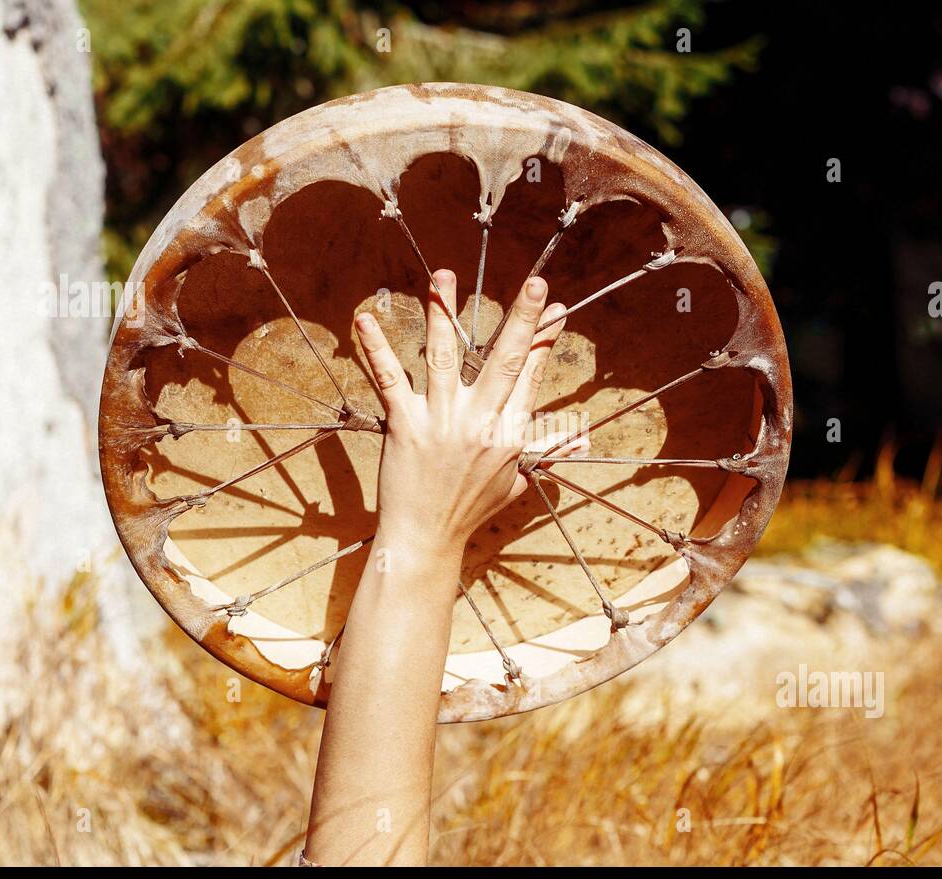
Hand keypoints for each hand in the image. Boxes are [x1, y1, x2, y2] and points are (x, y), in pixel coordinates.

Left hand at [354, 270, 577, 560]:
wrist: (426, 539)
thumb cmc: (469, 512)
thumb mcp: (513, 481)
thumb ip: (539, 452)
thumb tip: (576, 440)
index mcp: (508, 435)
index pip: (530, 377)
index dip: (544, 341)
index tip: (555, 309)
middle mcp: (480, 423)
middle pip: (505, 360)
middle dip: (522, 318)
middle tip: (534, 282)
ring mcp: (442, 421)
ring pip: (444, 357)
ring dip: (444, 313)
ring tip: (443, 276)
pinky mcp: (405, 425)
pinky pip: (390, 379)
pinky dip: (377, 349)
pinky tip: (364, 320)